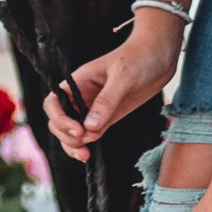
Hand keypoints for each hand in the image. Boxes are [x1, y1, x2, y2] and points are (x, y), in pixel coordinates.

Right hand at [43, 15, 182, 160]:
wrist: (158, 57)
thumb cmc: (138, 58)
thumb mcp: (123, 76)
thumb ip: (107, 100)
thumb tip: (90, 127)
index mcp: (78, 81)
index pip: (53, 102)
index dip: (59, 119)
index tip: (78, 130)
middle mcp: (81, 96)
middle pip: (58, 122)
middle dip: (67, 136)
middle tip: (88, 140)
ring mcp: (93, 108)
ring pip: (71, 132)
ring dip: (73, 146)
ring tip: (87, 153)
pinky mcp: (106, 117)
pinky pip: (89, 135)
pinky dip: (85, 147)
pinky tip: (89, 155)